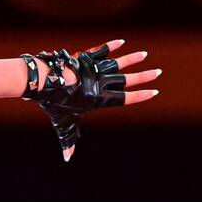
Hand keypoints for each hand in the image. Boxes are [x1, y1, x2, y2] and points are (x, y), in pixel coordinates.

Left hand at [24, 39, 160, 160]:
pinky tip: (121, 42)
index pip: (124, 98)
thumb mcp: (63, 124)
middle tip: (158, 72)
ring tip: (144, 54)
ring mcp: (93, 69)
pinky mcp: (85, 58)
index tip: (154, 92)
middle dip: (143, 76)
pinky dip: (110, 47)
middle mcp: (100, 83)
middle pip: (126, 79)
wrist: (44, 82)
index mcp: (98, 99)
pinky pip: (100, 51)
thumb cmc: (54, 105)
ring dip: (131, 59)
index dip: (140, 96)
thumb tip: (67, 158)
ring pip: (117, 63)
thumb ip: (69, 139)